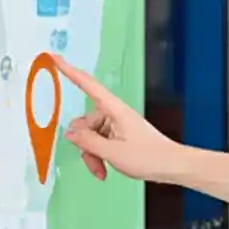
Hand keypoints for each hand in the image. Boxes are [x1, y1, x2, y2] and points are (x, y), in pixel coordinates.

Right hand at [52, 54, 183, 182]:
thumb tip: (70, 132)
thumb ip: (87, 141)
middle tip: (96, 163)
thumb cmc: (150, 157)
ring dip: (92, 154)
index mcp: (115, 110)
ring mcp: (118, 125)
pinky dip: (100, 156)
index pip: (88, 85)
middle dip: (85, 144)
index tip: (55, 57)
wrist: (173, 166)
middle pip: (86, 122)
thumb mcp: (112, 152)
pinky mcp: (121, 135)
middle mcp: (115, 114)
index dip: (70, 71)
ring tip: (102, 171)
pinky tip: (105, 170)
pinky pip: (101, 142)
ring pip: (92, 136)